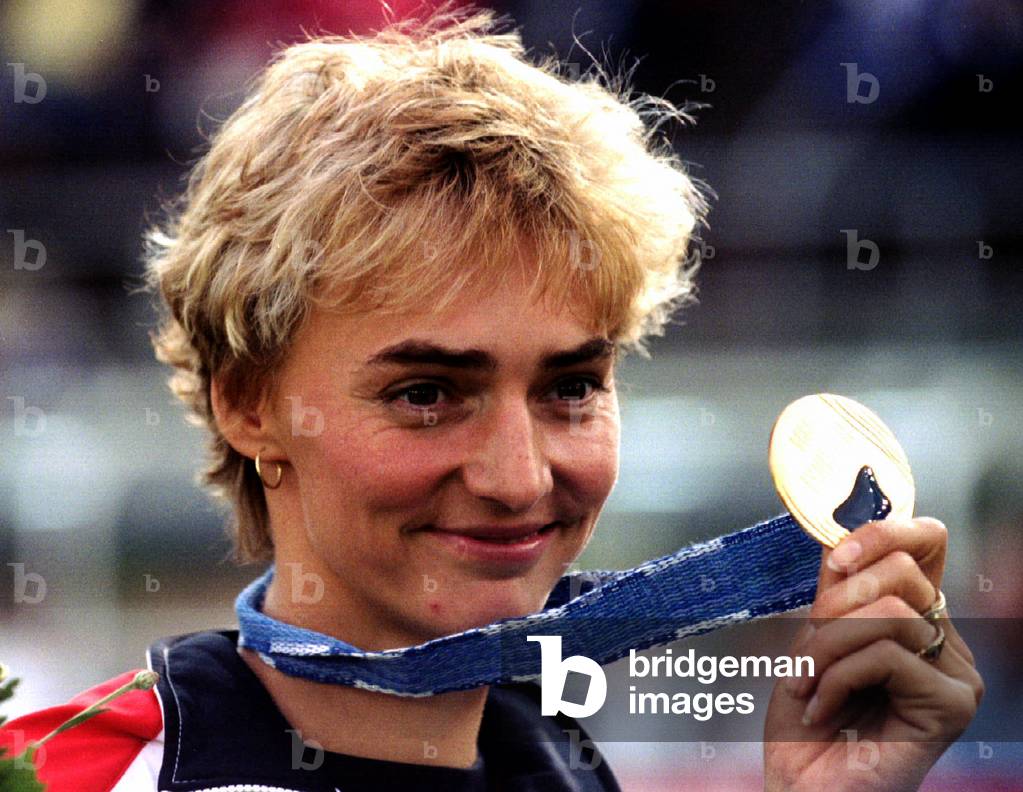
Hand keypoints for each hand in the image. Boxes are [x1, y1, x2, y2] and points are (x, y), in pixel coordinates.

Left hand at [763, 517, 983, 791]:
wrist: (802, 791)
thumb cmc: (804, 730)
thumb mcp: (811, 642)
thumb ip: (833, 593)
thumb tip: (837, 536)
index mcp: (918, 622)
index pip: (927, 544)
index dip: (883, 533)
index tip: (834, 558)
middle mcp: (948, 645)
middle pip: (903, 572)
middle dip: (835, 604)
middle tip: (807, 651)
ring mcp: (955, 677)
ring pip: (888, 614)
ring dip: (826, 648)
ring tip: (807, 687)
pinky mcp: (951, 706)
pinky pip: (885, 655)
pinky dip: (836, 678)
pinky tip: (823, 712)